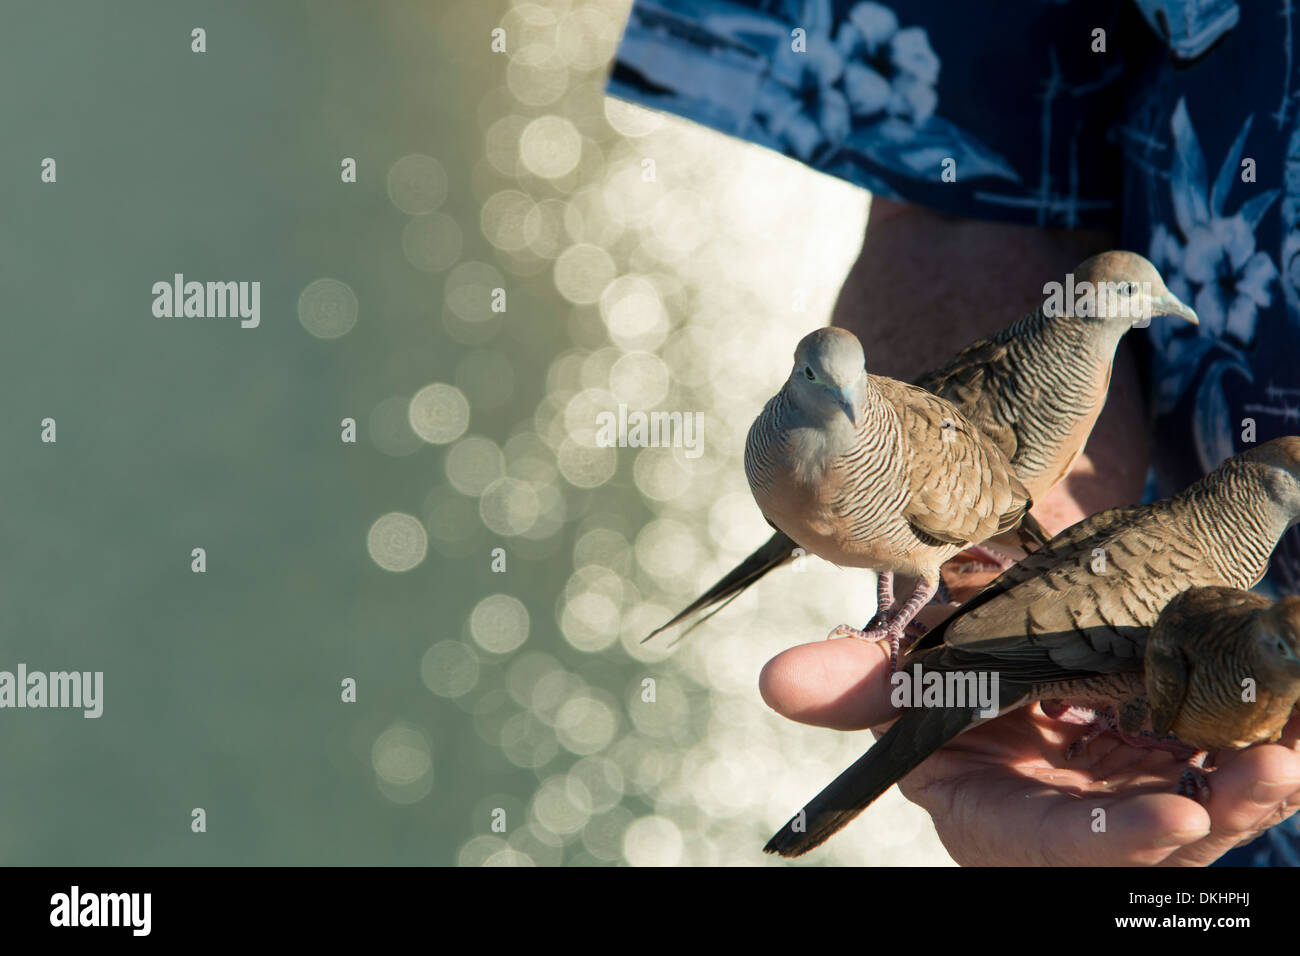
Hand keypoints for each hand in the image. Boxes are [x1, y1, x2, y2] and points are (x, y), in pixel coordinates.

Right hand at [759, 636, 1299, 864]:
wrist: (1002, 658)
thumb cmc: (944, 684)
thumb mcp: (901, 684)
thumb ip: (853, 687)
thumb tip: (774, 680)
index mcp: (995, 815)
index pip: (1046, 841)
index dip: (1103, 839)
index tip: (1172, 818)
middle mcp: (1071, 821)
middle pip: (1149, 840)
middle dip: (1216, 817)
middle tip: (1271, 773)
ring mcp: (1128, 794)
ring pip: (1205, 809)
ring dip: (1258, 784)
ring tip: (1293, 743)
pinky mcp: (1172, 760)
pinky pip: (1227, 761)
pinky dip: (1265, 738)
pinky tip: (1292, 710)